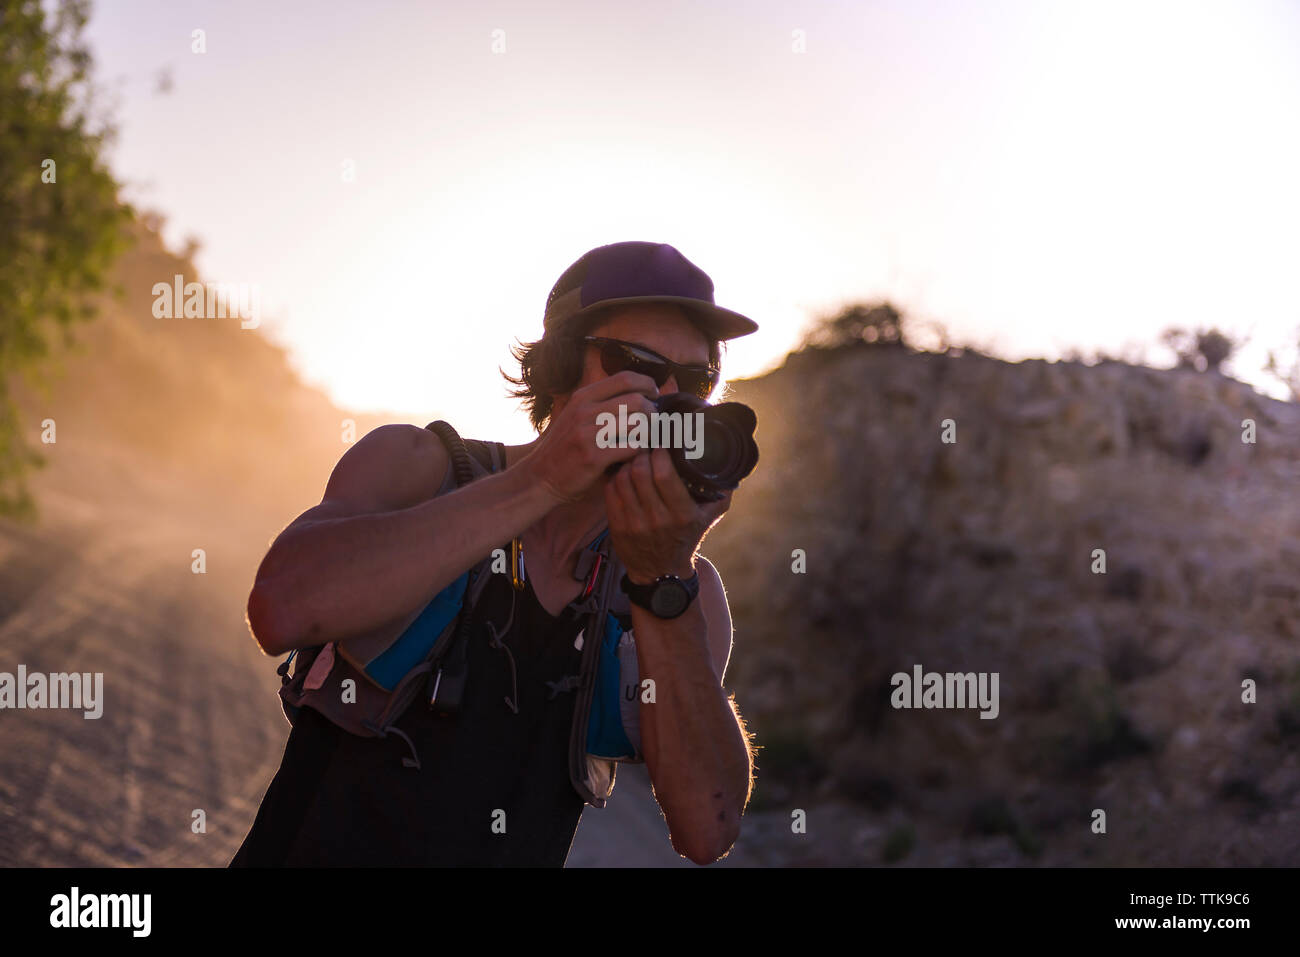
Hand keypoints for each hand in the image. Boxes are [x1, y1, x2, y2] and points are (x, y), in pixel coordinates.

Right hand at [520, 370, 660, 505]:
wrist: (540, 477)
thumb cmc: (564, 448)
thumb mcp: (575, 416)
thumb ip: (600, 403)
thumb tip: (638, 394)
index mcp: (582, 397)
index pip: (625, 378)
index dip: (646, 384)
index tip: (654, 395)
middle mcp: (585, 411)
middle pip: (636, 400)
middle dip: (652, 411)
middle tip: (654, 422)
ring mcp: (589, 433)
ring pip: (638, 423)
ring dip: (649, 432)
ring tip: (646, 439)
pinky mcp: (594, 457)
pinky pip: (632, 447)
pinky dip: (641, 451)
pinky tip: (636, 456)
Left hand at [604, 448, 731, 583]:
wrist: (663, 573)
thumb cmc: (687, 537)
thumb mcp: (711, 516)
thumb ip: (722, 491)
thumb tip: (729, 464)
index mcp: (682, 514)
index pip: (665, 475)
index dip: (660, 454)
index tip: (661, 447)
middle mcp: (658, 520)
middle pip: (640, 473)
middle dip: (642, 455)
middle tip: (646, 450)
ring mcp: (635, 525)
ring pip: (623, 480)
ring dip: (627, 465)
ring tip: (635, 461)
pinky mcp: (618, 528)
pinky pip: (611, 492)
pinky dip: (616, 478)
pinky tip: (624, 476)